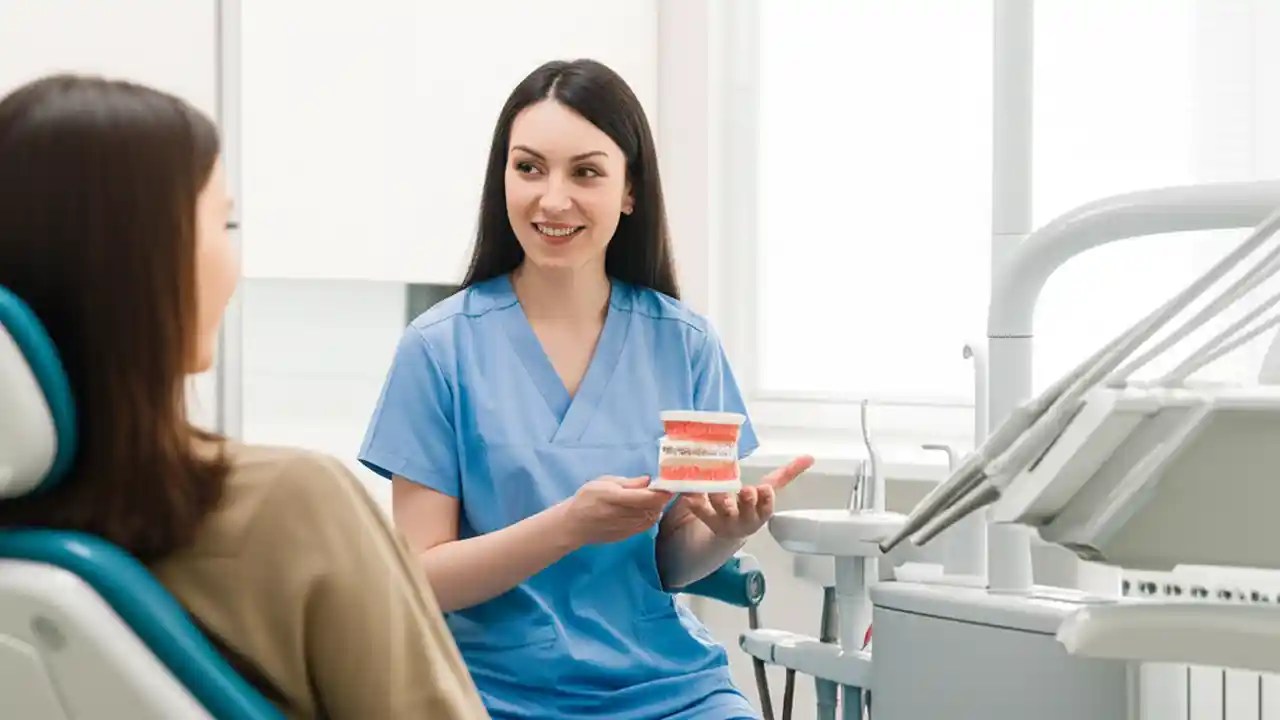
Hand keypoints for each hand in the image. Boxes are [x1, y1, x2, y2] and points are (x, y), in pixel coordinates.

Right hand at [563, 476, 671, 546]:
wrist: (574, 525)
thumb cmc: (587, 498)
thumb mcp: (604, 482)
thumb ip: (628, 483)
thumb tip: (648, 481)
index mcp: (613, 497)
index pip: (644, 497)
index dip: (660, 491)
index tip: (667, 484)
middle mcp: (620, 514)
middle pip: (651, 508)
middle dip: (660, 498)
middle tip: (661, 489)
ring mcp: (624, 527)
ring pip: (651, 518)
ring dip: (657, 508)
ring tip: (653, 499)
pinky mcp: (625, 536)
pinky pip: (645, 526)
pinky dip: (651, 517)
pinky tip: (647, 510)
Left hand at [682, 456, 814, 539]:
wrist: (726, 531)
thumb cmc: (750, 505)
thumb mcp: (769, 491)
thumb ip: (787, 474)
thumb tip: (810, 457)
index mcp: (760, 512)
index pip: (766, 507)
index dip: (766, 499)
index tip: (765, 488)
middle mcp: (743, 519)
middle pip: (745, 510)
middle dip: (745, 500)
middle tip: (744, 489)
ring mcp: (723, 521)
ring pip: (720, 509)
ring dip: (718, 496)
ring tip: (714, 485)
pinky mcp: (705, 519)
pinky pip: (699, 509)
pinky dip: (695, 499)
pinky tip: (691, 489)